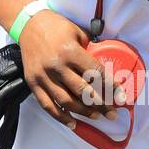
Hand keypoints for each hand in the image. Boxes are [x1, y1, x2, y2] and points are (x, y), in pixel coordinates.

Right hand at [19, 9, 126, 127]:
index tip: (121, 97)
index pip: (95, 74)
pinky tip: (73, 123)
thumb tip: (105, 67)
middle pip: (83, 91)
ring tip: (96, 117)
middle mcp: (57, 66)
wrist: (27, 24)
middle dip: (101, 105)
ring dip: (84, 112)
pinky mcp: (33, 83)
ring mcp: (44, 76)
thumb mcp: (78, 32)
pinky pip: (47, 105)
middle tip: (112, 113)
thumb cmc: (56, 27)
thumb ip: (90, 50)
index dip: (110, 87)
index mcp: (70, 51)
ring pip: (66, 102)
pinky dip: (60, 117)